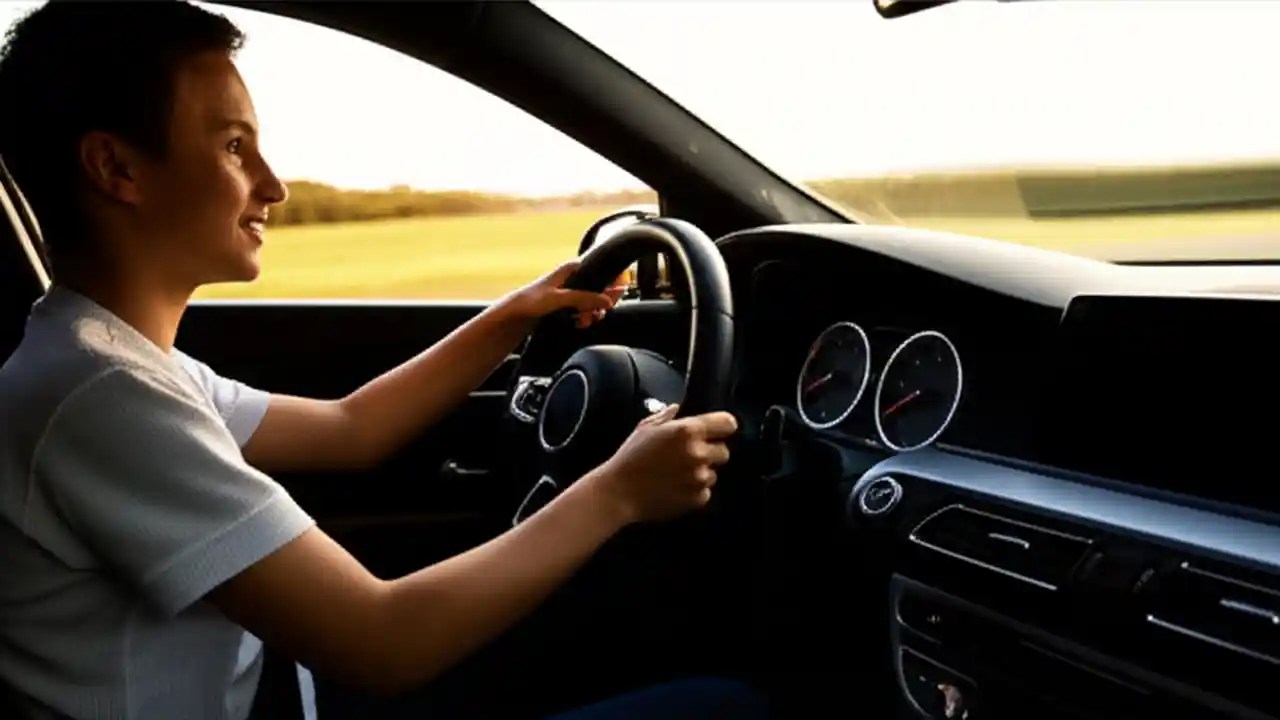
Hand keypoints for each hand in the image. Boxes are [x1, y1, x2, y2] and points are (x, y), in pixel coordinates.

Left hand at [502, 260, 625, 328]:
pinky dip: (586, 317)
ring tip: (584, 321)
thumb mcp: (559, 298)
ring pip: (595, 301)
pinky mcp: (570, 303)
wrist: (515, 314)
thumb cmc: (532, 301)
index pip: (604, 269)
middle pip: (602, 288)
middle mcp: (576, 277)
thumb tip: (607, 301)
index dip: (612, 283)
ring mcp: (574, 290)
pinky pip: (587, 309)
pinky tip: (580, 323)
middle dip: (601, 303)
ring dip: (593, 313)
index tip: (613, 298)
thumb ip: (583, 298)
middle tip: (595, 314)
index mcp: (574, 268)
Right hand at [587, 403, 738, 523]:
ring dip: (700, 473)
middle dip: (710, 453)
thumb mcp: (645, 428)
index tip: (716, 432)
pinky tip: (674, 488)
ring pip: (713, 473)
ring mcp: (699, 478)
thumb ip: (666, 415)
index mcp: (688, 431)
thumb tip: (678, 408)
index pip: (728, 423)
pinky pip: (705, 492)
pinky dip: (693, 491)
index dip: (722, 427)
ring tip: (675, 474)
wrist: (618, 492)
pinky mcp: (697, 499)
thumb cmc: (629, 458)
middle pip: (724, 451)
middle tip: (687, 456)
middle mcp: (698, 453)